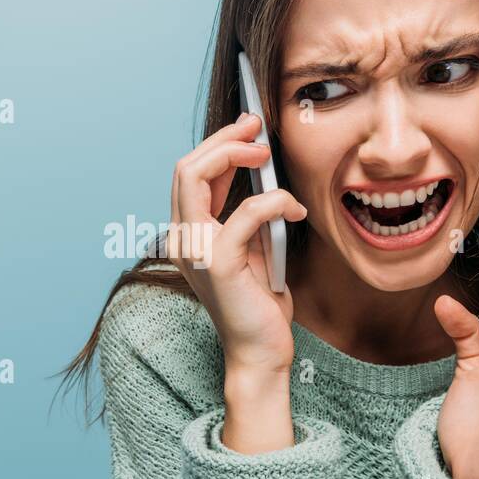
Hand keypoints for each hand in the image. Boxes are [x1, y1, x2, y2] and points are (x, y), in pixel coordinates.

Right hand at [167, 112, 307, 378]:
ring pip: (196, 177)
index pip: (190, 175)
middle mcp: (182, 239)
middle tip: (257, 127)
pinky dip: (275, 201)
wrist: (261, 350)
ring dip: (235, 155)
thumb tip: (263, 171)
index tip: (249, 128)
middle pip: (186, 167)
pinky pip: (245, 212)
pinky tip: (295, 209)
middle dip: (223, 139)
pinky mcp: (219, 263)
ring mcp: (195, 250)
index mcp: (188, 234)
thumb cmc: (260, 303)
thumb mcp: (255, 247)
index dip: (218, 144)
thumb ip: (249, 214)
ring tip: (266, 154)